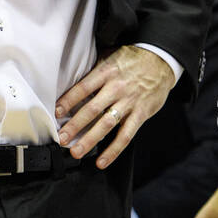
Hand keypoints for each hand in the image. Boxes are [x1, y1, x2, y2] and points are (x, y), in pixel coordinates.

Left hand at [55, 45, 173, 167]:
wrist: (161, 59)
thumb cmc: (132, 59)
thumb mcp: (110, 56)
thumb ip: (94, 70)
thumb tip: (71, 80)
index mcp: (106, 72)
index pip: (83, 88)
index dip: (68, 101)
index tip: (56, 113)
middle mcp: (116, 88)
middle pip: (92, 109)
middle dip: (75, 125)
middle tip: (61, 138)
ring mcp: (129, 102)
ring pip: (107, 124)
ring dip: (90, 140)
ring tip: (77, 152)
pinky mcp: (141, 114)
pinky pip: (126, 135)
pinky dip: (114, 150)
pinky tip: (102, 161)